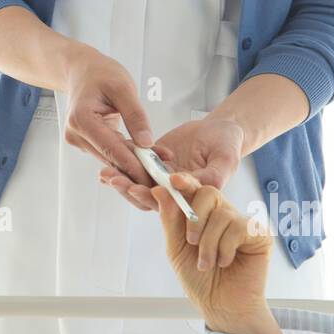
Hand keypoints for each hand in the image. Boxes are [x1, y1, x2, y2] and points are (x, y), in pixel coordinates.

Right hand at [62, 45, 158, 188]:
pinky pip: (110, 152)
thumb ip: (135, 116)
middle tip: (163, 172)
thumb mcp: (123, 88)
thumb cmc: (101, 74)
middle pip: (110, 158)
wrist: (83, 71)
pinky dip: (128, 153)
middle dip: (137, 166)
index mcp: (81, 119)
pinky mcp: (86, 143)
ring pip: (111, 158)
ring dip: (135, 161)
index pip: (111, 149)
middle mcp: (76, 134)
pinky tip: (146, 154)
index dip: (133, 165)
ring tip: (160, 161)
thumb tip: (147, 143)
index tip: (153, 176)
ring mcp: (79, 140)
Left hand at [98, 114, 243, 212]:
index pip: (171, 204)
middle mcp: (174, 192)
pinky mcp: (154, 165)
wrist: (218, 129)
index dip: (154, 199)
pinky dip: (121, 165)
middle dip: (130, 190)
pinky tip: (106, 160)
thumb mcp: (226, 159)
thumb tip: (186, 183)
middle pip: (149, 198)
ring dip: (121, 180)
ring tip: (105, 173)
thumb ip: (214, 175)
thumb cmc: (227, 145)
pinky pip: (135, 167)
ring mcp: (163, 179)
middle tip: (115, 180)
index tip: (138, 190)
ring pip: (139, 185)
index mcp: (191, 197)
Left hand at [151, 171, 279, 333]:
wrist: (222, 306)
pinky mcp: (259, 233)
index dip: (184, 182)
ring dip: (208, 244)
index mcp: (202, 215)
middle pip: (209, 193)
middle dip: (195, 218)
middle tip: (191, 241)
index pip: (193, 189)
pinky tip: (227, 262)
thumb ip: (170, 220)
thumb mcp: (177, 249)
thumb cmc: (201, 280)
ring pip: (221, 215)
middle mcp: (222, 214)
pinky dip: (226, 248)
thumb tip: (161, 190)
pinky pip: (239, 227)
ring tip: (208, 263)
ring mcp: (242, 222)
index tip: (173, 180)